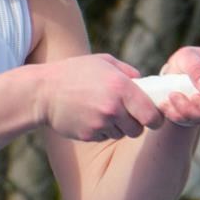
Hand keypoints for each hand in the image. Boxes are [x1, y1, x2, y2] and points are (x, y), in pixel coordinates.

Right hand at [37, 54, 165, 141]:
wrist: (43, 91)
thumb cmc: (75, 72)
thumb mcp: (103, 62)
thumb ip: (127, 71)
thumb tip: (144, 83)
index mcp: (122, 87)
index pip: (152, 115)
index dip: (155, 119)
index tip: (153, 118)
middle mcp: (113, 107)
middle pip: (138, 130)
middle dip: (134, 125)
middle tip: (125, 116)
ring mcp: (100, 123)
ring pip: (120, 135)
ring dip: (116, 127)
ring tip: (100, 112)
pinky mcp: (88, 135)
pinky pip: (103, 137)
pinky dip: (99, 131)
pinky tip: (88, 117)